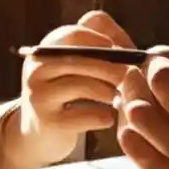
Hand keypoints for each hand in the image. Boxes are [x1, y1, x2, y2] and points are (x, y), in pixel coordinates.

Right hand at [15, 11, 134, 166]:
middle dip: (112, 67)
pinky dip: (102, 116)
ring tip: (121, 98)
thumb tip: (115, 42)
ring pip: (84, 86)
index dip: (100, 41)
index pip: (73, 34)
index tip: (120, 52)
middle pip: (81, 59)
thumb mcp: (77, 67)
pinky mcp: (47, 122)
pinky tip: (109, 118)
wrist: (41, 134)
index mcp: (44, 51)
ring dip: (110, 92)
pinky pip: (84, 114)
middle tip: (133, 77)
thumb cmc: (69, 94)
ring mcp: (38, 96)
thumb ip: (96, 46)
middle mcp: (35, 69)